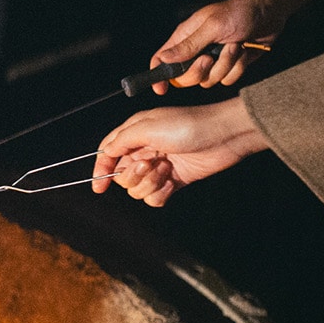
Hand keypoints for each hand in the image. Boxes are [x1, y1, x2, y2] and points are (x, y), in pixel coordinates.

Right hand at [91, 99, 268, 206]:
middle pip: (121, 175)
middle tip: (151, 163)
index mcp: (135, 133)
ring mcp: (159, 167)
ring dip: (150, 183)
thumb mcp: (149, 126)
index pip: (108, 153)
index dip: (100, 169)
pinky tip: (173, 182)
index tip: (99, 187)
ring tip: (167, 170)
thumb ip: (121, 140)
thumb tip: (105, 153)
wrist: (225, 136)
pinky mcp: (173, 181)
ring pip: (137, 189)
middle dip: (133, 175)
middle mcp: (144, 150)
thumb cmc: (189, 125)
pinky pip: (155, 198)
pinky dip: (161, 193)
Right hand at [147, 0, 280, 93]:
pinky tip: (245, 51)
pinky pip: (228, 79)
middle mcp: (196, 51)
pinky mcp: (230, 66)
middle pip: (184, 78)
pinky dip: (238, 67)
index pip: (161, 60)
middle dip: (199, 71)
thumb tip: (163, 59)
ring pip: (209, 80)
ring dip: (225, 65)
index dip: (158, 76)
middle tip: (210, 58)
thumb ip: (188, 45)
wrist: (271, 11)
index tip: (161, 89)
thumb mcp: (212, 26)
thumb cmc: (239, 11)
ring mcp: (213, 60)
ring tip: (235, 46)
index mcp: (185, 38)